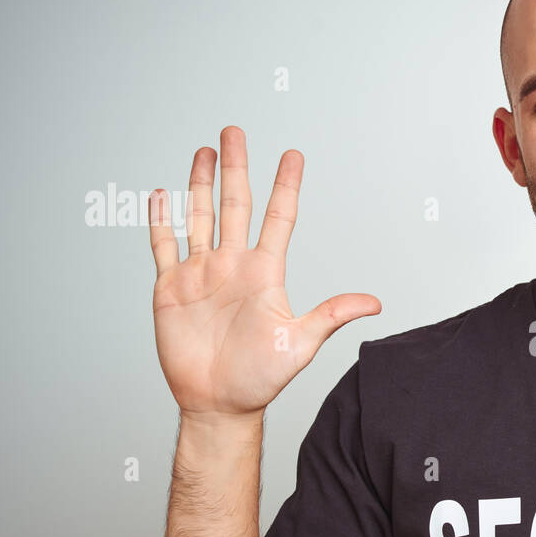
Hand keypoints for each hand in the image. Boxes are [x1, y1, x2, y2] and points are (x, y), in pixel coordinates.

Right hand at [149, 126, 380, 416]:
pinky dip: (161, 221)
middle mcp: (233, 266)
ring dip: (200, 184)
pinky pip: (163, 247)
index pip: (278, 218)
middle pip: (234, 205)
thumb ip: (332, 315)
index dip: (285, 186)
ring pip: (199, 217)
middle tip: (234, 132)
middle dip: (235, 168)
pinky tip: (162, 194)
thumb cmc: (260, 378)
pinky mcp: (171, 289)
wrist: (218, 403)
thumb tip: (374, 303)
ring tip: (204, 151)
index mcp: (264, 273)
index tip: (293, 155)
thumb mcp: (301, 341)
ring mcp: (201, 275)